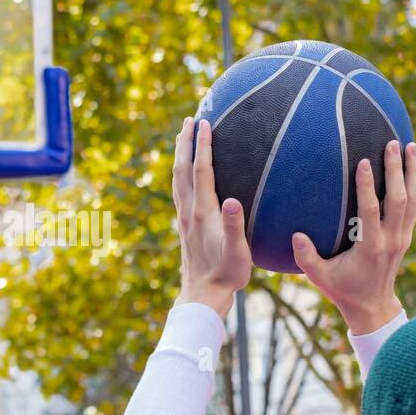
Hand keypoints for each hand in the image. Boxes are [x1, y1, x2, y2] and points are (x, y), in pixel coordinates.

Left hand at [172, 116, 251, 319]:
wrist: (202, 295)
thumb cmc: (225, 275)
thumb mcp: (237, 252)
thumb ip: (234, 226)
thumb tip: (233, 200)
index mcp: (203, 212)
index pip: (202, 171)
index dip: (203, 145)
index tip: (205, 122)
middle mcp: (189, 211)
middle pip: (183, 168)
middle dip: (186, 142)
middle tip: (189, 119)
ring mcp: (184, 218)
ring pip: (178, 178)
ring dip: (181, 154)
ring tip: (184, 137)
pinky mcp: (184, 225)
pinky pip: (180, 190)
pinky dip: (182, 172)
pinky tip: (186, 173)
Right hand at [292, 139, 415, 334]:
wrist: (373, 307)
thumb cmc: (343, 290)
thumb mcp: (320, 278)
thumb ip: (307, 257)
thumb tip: (296, 236)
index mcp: (370, 246)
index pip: (370, 211)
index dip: (367, 186)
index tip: (364, 162)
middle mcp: (391, 239)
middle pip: (399, 199)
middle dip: (397, 170)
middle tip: (393, 144)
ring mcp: (402, 237)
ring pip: (413, 200)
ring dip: (413, 172)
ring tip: (411, 147)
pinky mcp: (406, 236)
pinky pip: (415, 206)